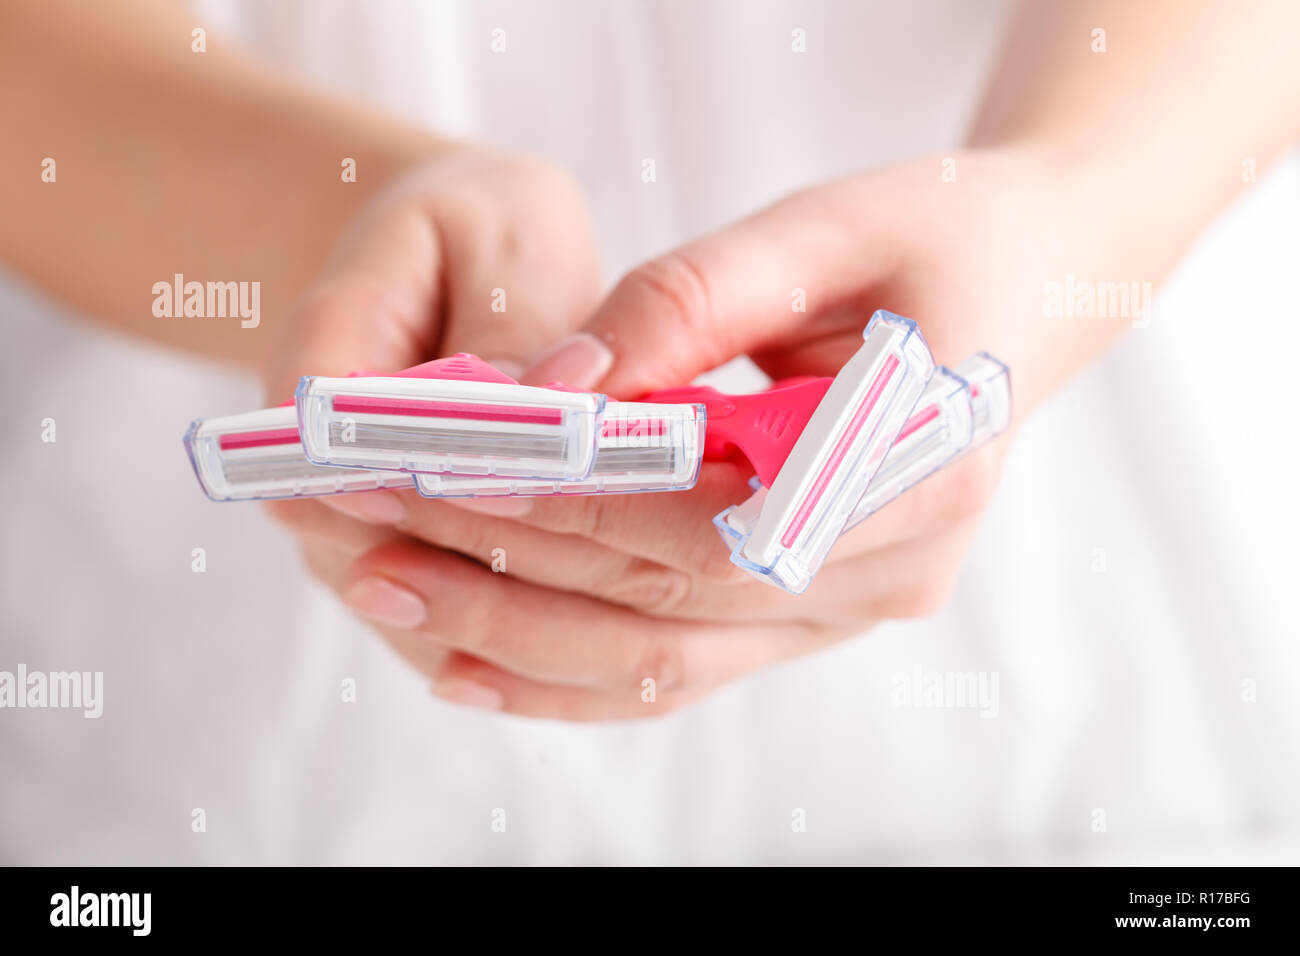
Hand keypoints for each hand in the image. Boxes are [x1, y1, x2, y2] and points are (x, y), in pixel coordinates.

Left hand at [274, 148, 1131, 720]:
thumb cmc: (937, 237)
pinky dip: (567, 675)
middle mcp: (897, 564)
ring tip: (386, 586)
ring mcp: (856, 605)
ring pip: (664, 659)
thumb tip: (556, 389)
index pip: (718, 518)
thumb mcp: (826, 227)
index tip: (447, 470)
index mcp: (927, 458)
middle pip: (672, 600)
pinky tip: (465, 661)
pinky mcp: (813, 615)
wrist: (1026, 288)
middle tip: (366, 522)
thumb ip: (690, 303)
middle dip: (510, 565)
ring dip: (515, 633)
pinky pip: (679, 668)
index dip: (578, 507)